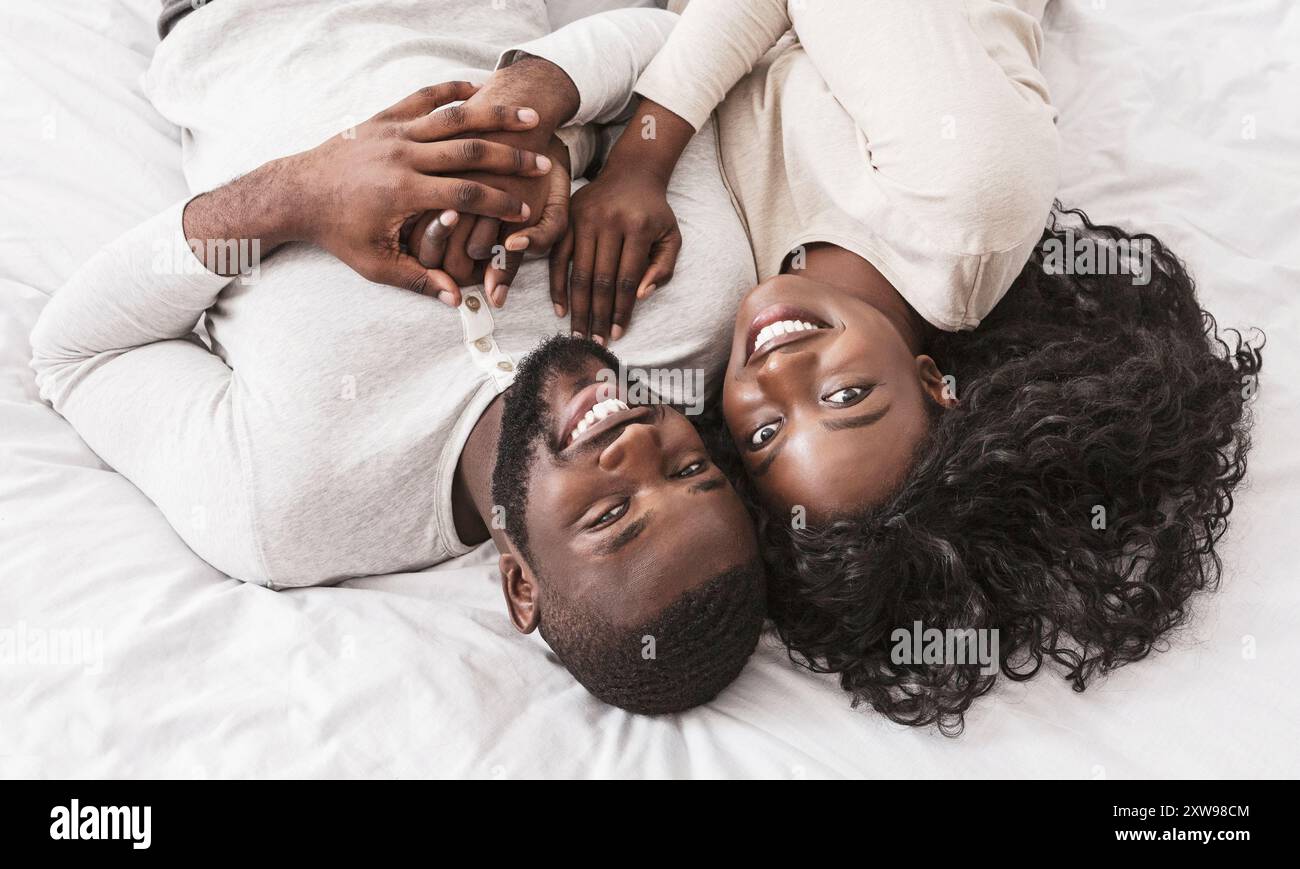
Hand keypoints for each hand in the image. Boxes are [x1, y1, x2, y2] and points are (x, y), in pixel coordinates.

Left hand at [284, 81, 551, 304]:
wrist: (296, 193)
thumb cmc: (338, 233)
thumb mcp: (375, 264)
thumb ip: (418, 279)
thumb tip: (456, 300)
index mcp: (402, 193)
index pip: (464, 196)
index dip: (499, 204)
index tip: (524, 213)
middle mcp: (401, 157)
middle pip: (468, 152)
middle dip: (510, 158)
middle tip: (542, 163)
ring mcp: (394, 132)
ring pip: (453, 119)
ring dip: (494, 116)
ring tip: (527, 117)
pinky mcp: (384, 118)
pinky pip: (425, 98)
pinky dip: (454, 91)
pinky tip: (481, 87)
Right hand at [553, 166, 680, 343]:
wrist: (631, 173)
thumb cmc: (654, 212)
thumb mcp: (671, 237)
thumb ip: (663, 268)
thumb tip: (640, 296)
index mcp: (638, 228)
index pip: (627, 279)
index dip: (622, 310)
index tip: (617, 334)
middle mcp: (609, 222)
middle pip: (601, 280)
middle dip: (598, 316)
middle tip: (595, 342)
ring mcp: (584, 219)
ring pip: (579, 272)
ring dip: (578, 307)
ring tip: (579, 333)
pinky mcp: (568, 218)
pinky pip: (558, 258)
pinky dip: (557, 286)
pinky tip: (560, 308)